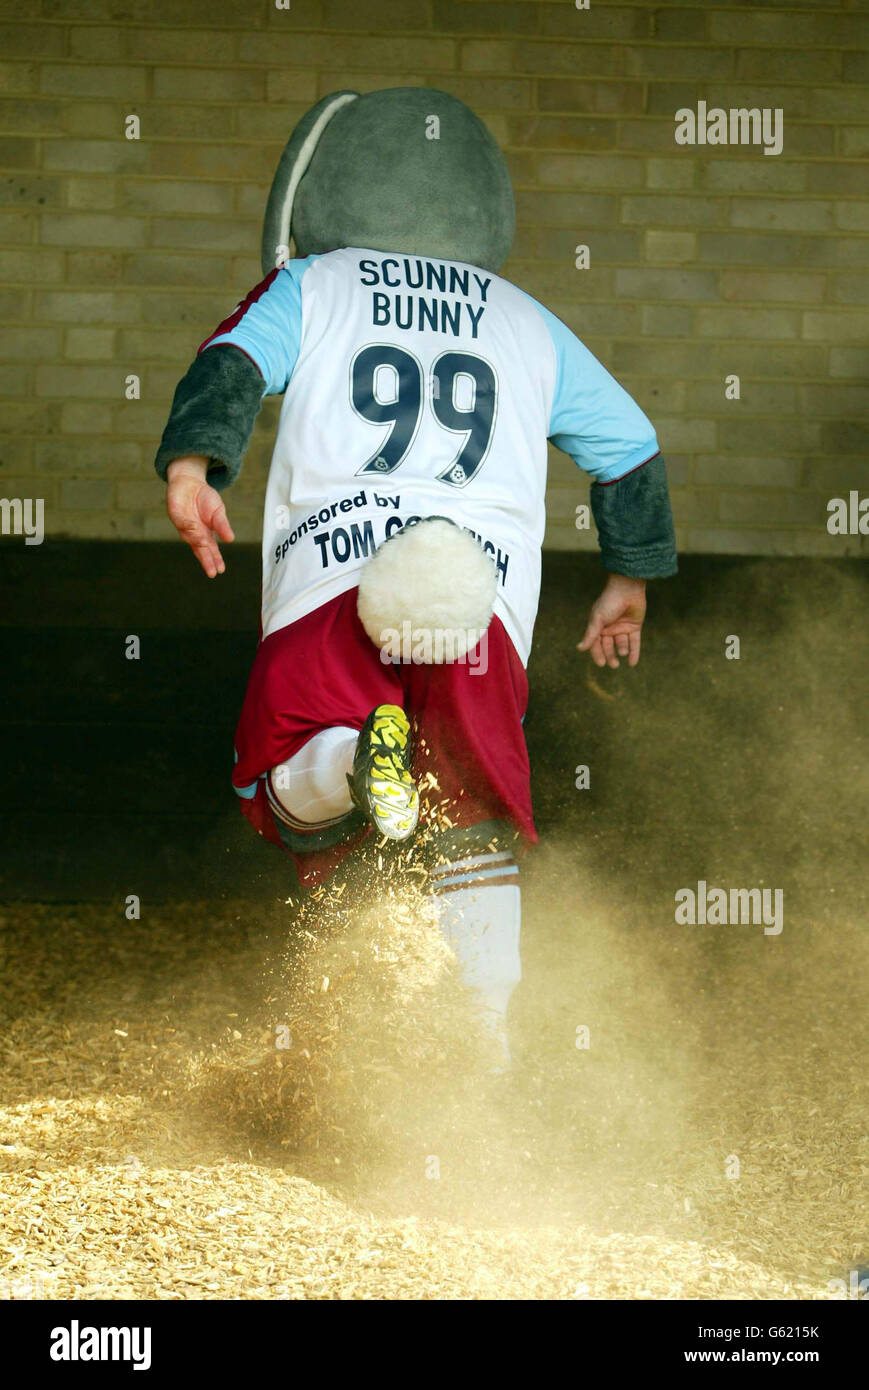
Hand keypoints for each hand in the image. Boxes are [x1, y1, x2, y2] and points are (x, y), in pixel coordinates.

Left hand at [166, 456, 233, 577]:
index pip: (211, 551)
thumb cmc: (205, 499)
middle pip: (200, 549)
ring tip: (205, 544)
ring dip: (197, 541)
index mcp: (205, 534)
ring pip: (189, 536)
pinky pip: (181, 521)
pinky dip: (187, 525)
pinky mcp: (175, 514)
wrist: (190, 481)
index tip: (220, 570)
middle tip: (211, 571)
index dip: (215, 560)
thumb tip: (230, 539)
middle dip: (205, 560)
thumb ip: (222, 525)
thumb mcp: (218, 512)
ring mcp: (183, 525)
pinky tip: (195, 527)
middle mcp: (194, 533)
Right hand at [578, 573, 646, 668]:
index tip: (602, 663)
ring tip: (622, 652)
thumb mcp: (598, 619)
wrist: (627, 588)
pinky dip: (634, 652)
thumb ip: (590, 635)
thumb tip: (579, 649)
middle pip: (609, 646)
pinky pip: (634, 642)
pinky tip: (632, 663)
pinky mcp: (634, 626)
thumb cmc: (609, 602)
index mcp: (598, 626)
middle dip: (611, 656)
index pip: (596, 644)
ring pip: (621, 644)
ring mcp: (622, 628)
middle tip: (614, 665)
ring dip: (622, 650)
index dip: (598, 654)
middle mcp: (609, 628)